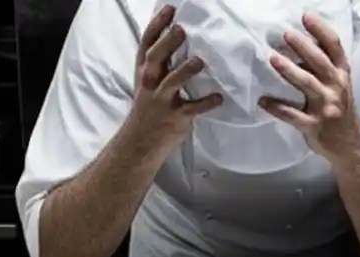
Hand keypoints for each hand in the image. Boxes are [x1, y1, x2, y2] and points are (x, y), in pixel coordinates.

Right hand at [126, 5, 222, 149]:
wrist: (141, 141)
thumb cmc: (150, 106)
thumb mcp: (148, 81)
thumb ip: (161, 61)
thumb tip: (180, 34)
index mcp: (145, 71)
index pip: (147, 44)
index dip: (156, 26)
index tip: (169, 9)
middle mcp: (151, 84)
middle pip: (155, 59)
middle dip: (167, 44)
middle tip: (181, 29)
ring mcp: (162, 101)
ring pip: (171, 83)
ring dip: (185, 71)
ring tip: (199, 61)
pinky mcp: (175, 117)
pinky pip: (191, 109)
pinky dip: (205, 103)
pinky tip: (218, 97)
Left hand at [261, 13, 359, 161]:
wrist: (349, 144)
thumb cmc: (339, 109)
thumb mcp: (338, 85)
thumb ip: (324, 67)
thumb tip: (301, 46)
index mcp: (342, 74)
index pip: (334, 47)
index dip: (321, 30)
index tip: (306, 17)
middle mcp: (337, 87)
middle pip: (319, 62)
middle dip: (303, 46)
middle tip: (286, 34)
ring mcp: (326, 107)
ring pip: (307, 84)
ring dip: (289, 71)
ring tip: (273, 59)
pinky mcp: (314, 126)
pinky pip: (292, 115)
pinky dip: (277, 108)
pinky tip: (263, 102)